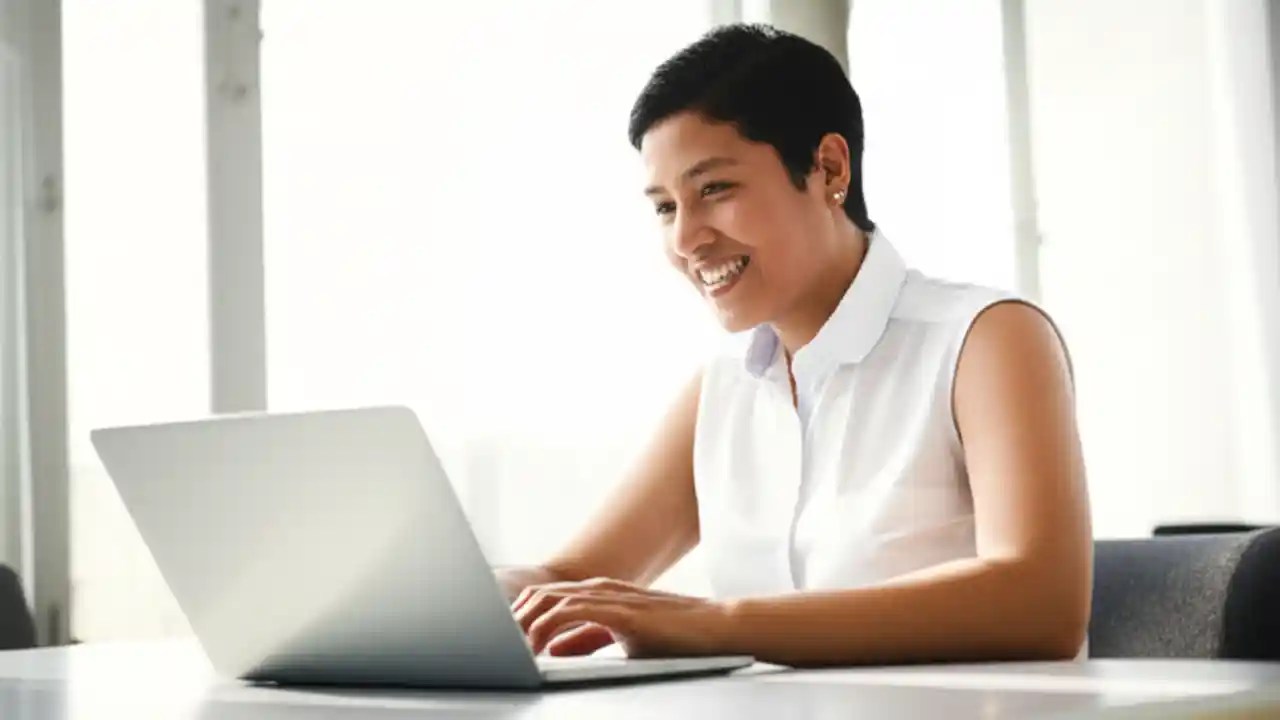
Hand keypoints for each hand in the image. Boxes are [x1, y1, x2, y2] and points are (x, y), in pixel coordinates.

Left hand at [511, 577, 735, 657]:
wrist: (713, 629)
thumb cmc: (672, 637)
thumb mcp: (620, 639)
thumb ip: (585, 640)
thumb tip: (550, 649)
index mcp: (597, 593)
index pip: (545, 597)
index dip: (519, 616)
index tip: (500, 637)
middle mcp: (599, 588)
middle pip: (539, 595)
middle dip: (513, 619)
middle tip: (496, 644)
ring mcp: (609, 596)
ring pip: (550, 601)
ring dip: (525, 624)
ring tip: (509, 648)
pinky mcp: (620, 611)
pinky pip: (572, 614)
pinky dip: (547, 629)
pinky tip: (536, 647)